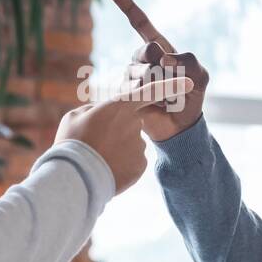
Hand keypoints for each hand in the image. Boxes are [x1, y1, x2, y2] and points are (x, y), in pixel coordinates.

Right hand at [56, 77, 193, 194]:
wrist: (75, 178)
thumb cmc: (71, 143)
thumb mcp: (74, 117)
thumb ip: (92, 111)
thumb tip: (100, 115)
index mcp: (119, 107)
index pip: (151, 91)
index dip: (171, 85)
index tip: (189, 82)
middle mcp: (135, 124)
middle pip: (133, 121)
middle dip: (119, 129)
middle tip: (98, 140)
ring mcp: (140, 146)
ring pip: (132, 143)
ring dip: (119, 148)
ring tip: (98, 157)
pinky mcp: (140, 166)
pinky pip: (133, 161)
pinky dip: (122, 164)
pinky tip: (107, 168)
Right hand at [111, 0, 209, 142]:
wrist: (182, 125)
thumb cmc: (190, 96)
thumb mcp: (199, 75)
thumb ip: (188, 61)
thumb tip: (164, 59)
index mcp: (158, 48)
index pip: (140, 24)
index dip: (128, 7)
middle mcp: (140, 60)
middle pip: (145, 51)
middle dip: (162, 64)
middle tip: (172, 76)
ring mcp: (132, 77)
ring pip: (143, 73)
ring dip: (162, 85)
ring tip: (169, 96)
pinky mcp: (126, 95)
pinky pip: (139, 90)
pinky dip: (156, 97)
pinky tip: (160, 104)